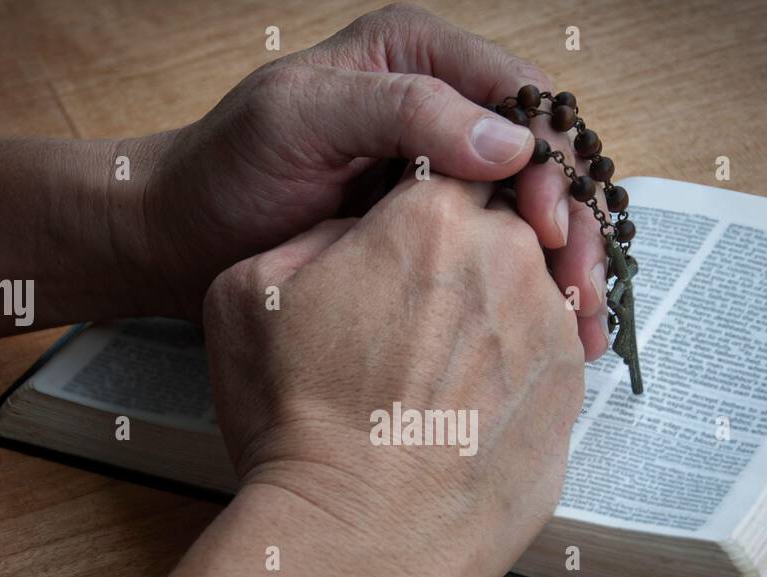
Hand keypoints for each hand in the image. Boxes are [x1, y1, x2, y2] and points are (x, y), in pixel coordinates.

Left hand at [133, 3, 610, 358]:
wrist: (185, 236)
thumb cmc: (227, 169)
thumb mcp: (301, 119)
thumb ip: (401, 111)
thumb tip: (510, 140)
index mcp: (419, 56)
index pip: (522, 96)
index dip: (551, 161)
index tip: (549, 226)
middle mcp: (444, 105)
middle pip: (545, 155)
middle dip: (575, 221)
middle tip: (580, 288)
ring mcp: (442, 170)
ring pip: (534, 209)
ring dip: (565, 263)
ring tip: (581, 323)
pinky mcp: (433, 226)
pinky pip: (500, 248)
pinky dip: (529, 287)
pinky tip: (549, 329)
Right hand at [201, 173, 584, 576]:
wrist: (357, 539)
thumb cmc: (295, 419)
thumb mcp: (248, 294)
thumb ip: (314, 234)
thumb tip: (359, 235)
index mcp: (433, 219)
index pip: (450, 168)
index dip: (423, 203)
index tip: (402, 240)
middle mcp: (511, 264)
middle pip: (499, 231)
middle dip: (460, 260)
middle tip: (414, 316)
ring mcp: (552, 337)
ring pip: (528, 298)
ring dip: (491, 319)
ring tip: (437, 376)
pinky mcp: (572, 405)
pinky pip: (547, 365)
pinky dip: (514, 379)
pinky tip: (467, 414)